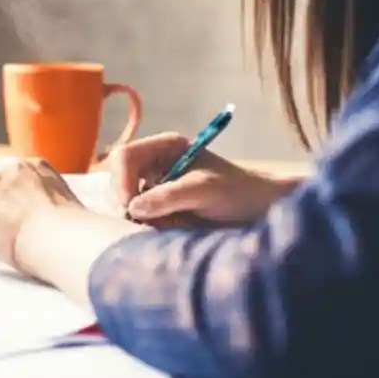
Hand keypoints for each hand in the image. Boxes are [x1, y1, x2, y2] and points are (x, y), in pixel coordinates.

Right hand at [104, 132, 297, 225]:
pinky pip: (136, 219)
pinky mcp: (157, 210)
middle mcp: (154, 165)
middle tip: (148, 222)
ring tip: (171, 225)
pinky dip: (147, 228)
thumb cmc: (239, 192)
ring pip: (125, 203)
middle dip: (129, 202)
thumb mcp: (204, 190)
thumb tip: (132, 208)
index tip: (131, 207)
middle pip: (117, 180)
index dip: (122, 181)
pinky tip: (171, 230)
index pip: (124, 156)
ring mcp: (154, 188)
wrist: (261, 213)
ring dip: (141, 218)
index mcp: (164, 147)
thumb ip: (168, 195)